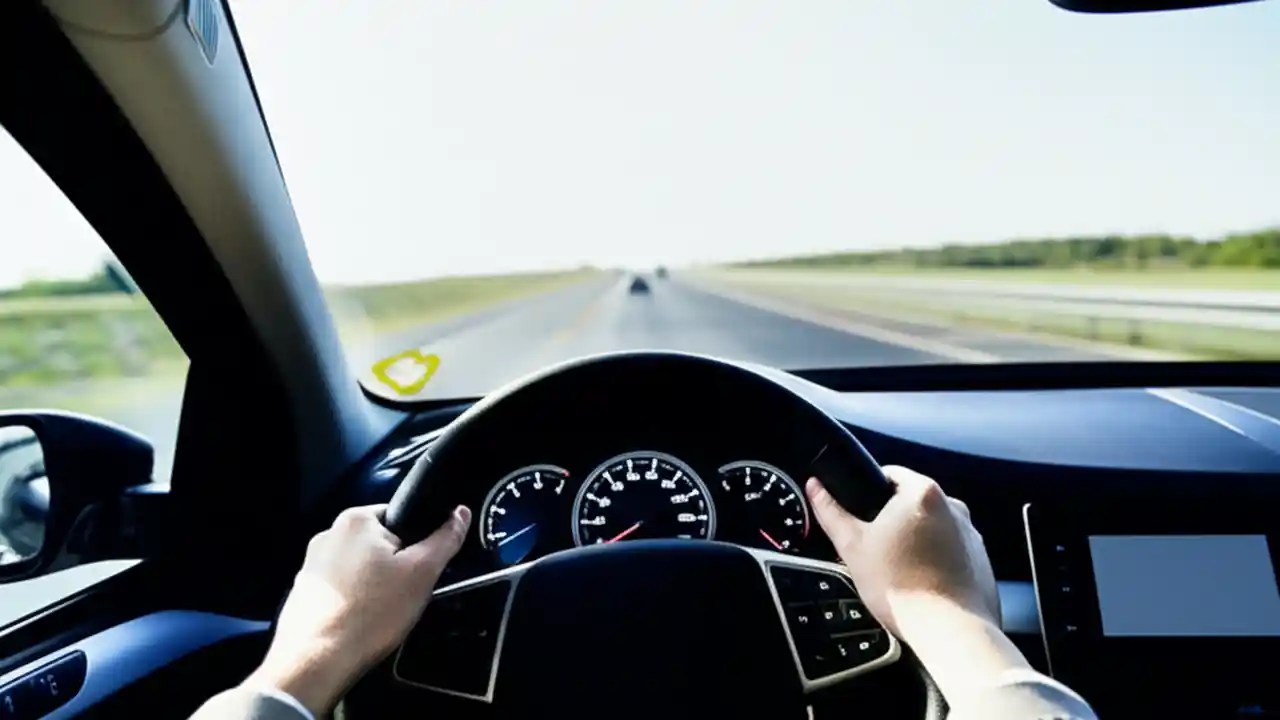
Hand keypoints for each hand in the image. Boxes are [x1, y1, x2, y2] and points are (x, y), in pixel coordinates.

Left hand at [245, 504, 471, 714]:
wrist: (317, 661)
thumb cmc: (373, 612)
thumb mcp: (422, 573)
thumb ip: (445, 539)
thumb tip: (461, 513)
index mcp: (356, 519)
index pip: (400, 517)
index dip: (417, 543)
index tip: (418, 571)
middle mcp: (328, 534)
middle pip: (379, 544)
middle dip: (394, 567)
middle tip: (403, 595)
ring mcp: (310, 564)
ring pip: (359, 569)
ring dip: (373, 585)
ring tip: (380, 613)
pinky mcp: (303, 591)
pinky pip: (340, 589)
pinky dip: (352, 601)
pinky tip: (359, 622)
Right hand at [806, 466, 1028, 703]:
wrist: (949, 630)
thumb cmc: (901, 587)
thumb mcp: (852, 547)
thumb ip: (831, 512)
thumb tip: (816, 488)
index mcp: (922, 493)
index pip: (890, 474)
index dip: (868, 494)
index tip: (861, 520)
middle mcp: (954, 507)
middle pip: (912, 504)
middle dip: (893, 523)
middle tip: (876, 552)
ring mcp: (971, 535)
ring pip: (932, 529)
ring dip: (916, 543)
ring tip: (900, 573)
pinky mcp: (981, 560)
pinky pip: (952, 553)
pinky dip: (936, 563)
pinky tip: (922, 584)